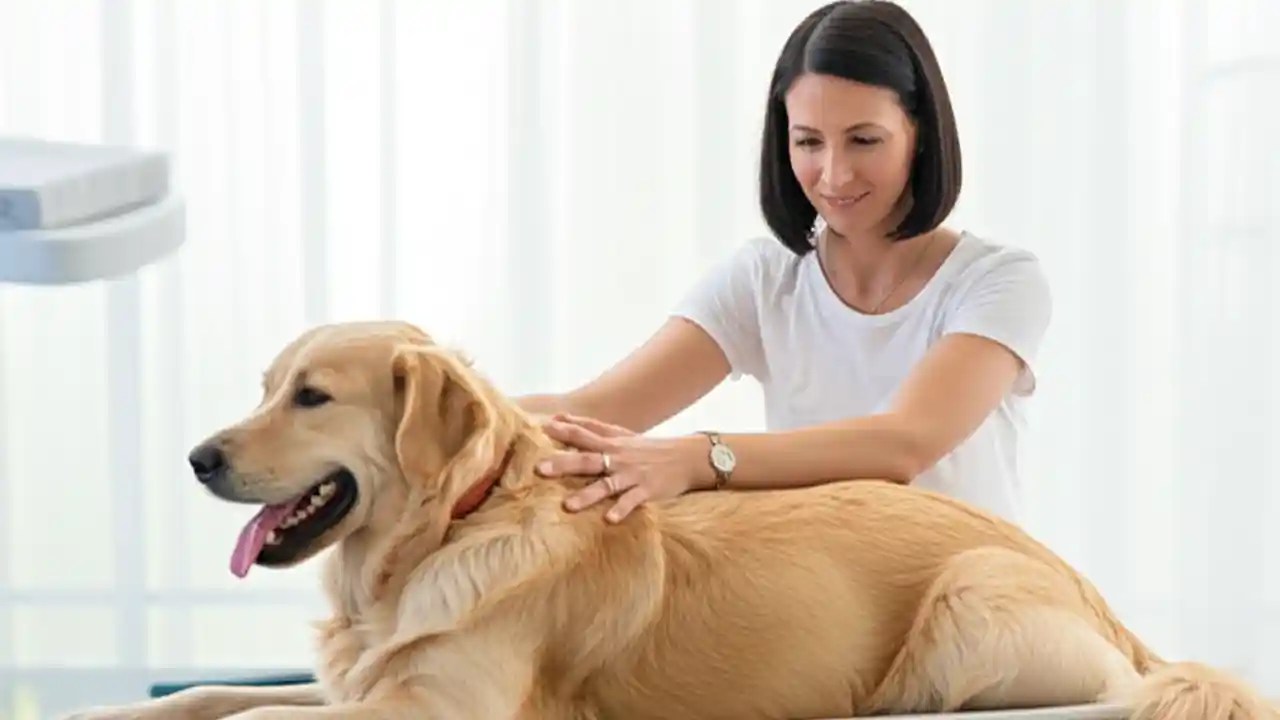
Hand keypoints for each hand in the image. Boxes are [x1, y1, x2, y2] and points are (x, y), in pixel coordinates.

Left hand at [536, 414, 710, 522]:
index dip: (565, 429)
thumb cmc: (649, 448)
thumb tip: (562, 416)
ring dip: (587, 495)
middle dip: (564, 463)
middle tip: (541, 469)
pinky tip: (609, 519)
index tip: (543, 427)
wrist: (688, 457)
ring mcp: (632, 475)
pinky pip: (632, 501)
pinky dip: (621, 509)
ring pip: (606, 485)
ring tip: (568, 505)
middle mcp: (619, 457)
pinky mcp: (647, 490)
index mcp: (612, 442)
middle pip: (587, 459)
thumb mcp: (623, 434)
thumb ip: (593, 427)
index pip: (585, 432)